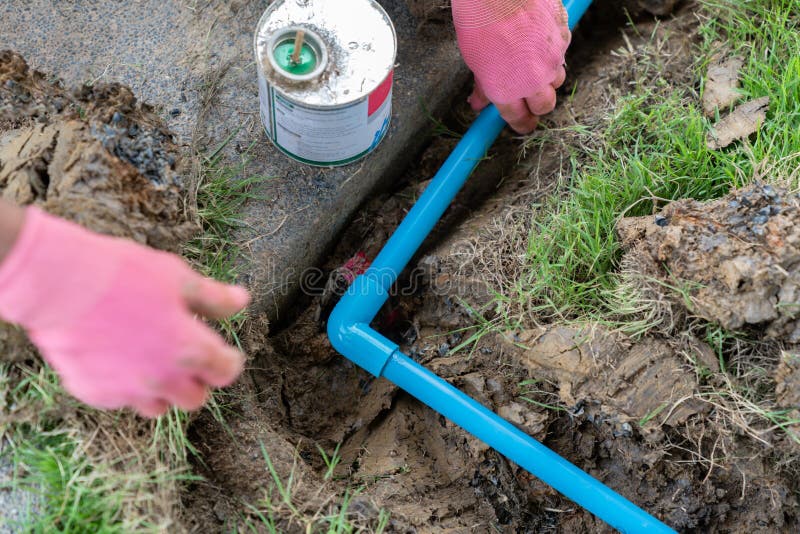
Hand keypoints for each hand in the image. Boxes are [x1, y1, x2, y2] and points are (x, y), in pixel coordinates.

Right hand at [0, 207, 249, 416]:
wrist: (59, 283)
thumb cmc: (125, 274)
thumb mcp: (179, 278)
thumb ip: (214, 298)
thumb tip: (242, 302)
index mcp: (190, 352)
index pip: (226, 373)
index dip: (228, 361)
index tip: (222, 351)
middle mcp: (161, 380)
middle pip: (194, 399)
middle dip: (195, 380)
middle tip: (184, 355)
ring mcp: (125, 391)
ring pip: (157, 407)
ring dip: (161, 389)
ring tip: (149, 358)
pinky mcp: (93, 392)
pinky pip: (119, 399)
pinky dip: (123, 385)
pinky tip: (115, 356)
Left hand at [452, 0, 570, 132]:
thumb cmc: (480, 23)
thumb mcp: (474, 61)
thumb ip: (482, 85)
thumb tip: (478, 103)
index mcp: (506, 91)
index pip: (520, 120)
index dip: (522, 124)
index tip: (523, 125)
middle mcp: (533, 81)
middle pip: (545, 105)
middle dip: (538, 104)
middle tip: (529, 96)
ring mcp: (552, 59)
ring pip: (558, 79)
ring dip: (548, 77)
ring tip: (533, 64)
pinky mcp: (564, 38)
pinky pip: (562, 52)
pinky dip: (553, 50)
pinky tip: (538, 40)